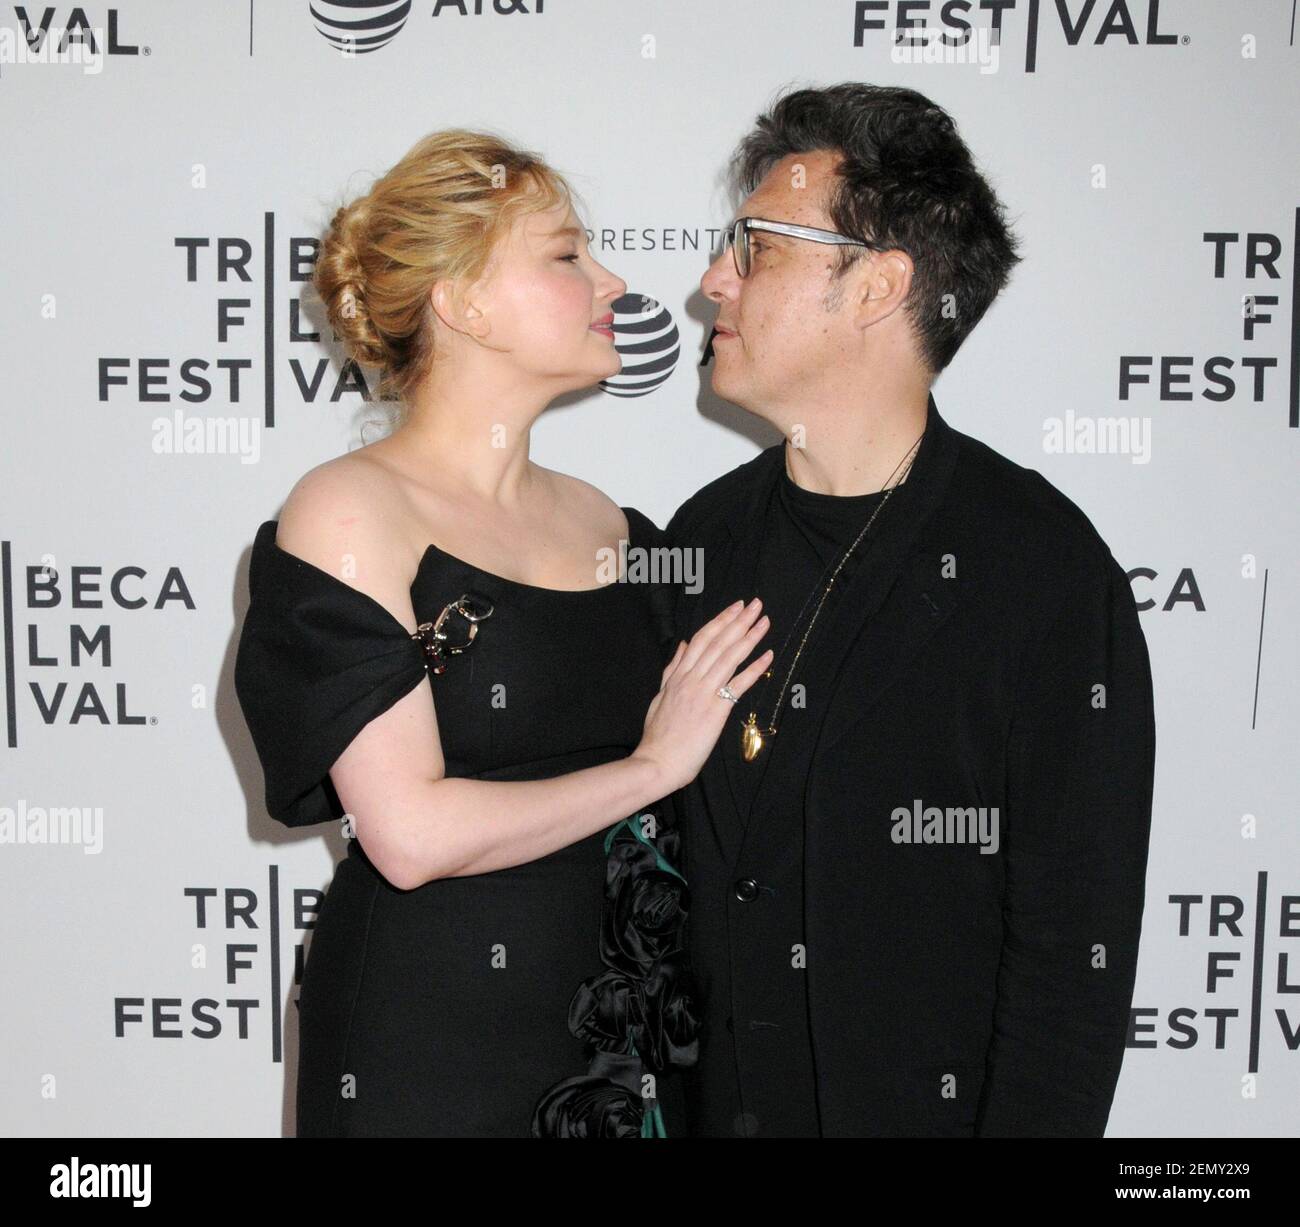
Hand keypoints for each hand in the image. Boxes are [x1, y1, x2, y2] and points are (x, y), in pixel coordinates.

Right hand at [632, 598, 772, 792]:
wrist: (657, 761)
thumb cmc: (658, 735)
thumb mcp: (660, 696)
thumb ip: (672, 669)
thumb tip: (683, 645)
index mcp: (678, 675)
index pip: (702, 639)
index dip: (720, 620)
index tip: (735, 607)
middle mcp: (691, 679)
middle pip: (718, 642)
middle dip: (738, 621)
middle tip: (756, 604)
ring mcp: (703, 693)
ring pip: (729, 657)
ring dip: (749, 637)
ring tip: (764, 621)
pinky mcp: (715, 710)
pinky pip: (738, 685)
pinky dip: (755, 669)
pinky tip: (769, 655)